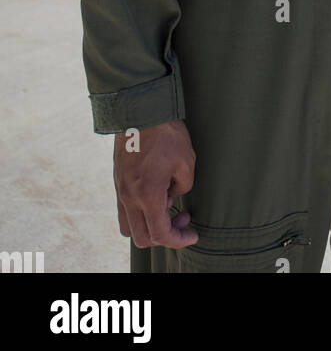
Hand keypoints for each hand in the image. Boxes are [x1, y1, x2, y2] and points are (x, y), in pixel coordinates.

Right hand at [113, 118, 198, 249]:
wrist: (140, 109)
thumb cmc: (165, 133)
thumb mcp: (186, 161)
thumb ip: (182, 187)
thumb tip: (172, 195)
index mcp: (147, 195)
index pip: (160, 234)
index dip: (178, 240)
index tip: (192, 234)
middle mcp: (129, 197)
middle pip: (142, 237)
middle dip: (165, 235)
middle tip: (182, 216)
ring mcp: (120, 189)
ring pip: (129, 226)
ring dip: (149, 224)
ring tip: (167, 202)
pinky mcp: (118, 180)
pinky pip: (125, 209)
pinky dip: (140, 211)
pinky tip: (156, 191)